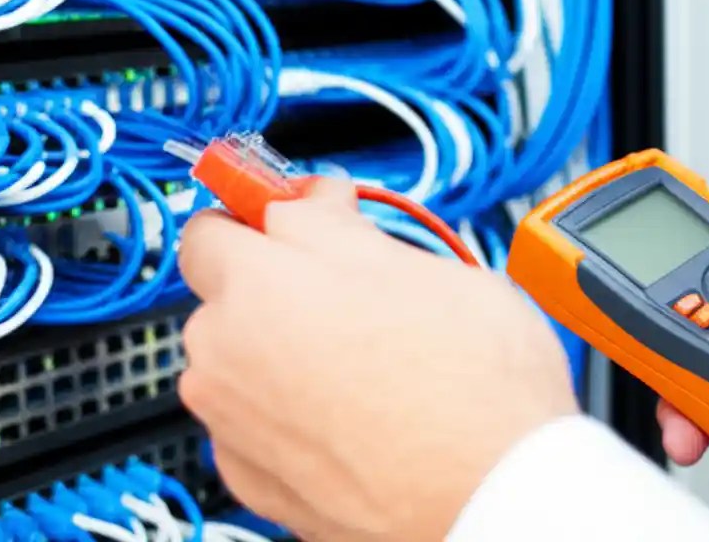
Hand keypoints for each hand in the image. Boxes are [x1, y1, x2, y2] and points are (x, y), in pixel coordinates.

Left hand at [177, 178, 577, 541]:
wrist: (495, 503)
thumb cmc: (476, 394)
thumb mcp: (427, 267)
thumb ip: (341, 227)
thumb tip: (316, 205)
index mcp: (259, 284)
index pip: (212, 224)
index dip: (255, 218)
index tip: (282, 221)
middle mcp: (223, 353)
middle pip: (224, 296)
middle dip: (275, 287)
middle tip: (348, 296)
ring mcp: (231, 423)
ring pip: (237, 362)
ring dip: (278, 353)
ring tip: (362, 367)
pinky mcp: (248, 480)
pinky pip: (250, 422)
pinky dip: (285, 413)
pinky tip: (349, 416)